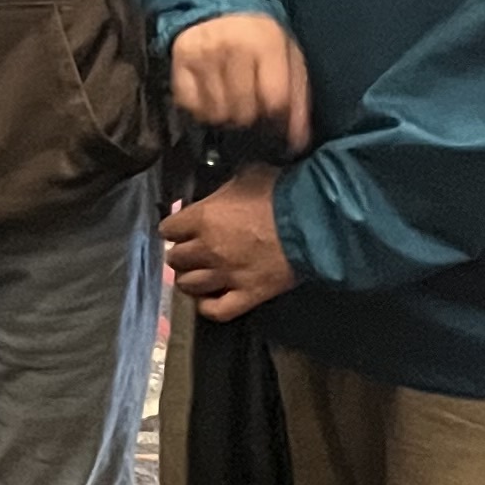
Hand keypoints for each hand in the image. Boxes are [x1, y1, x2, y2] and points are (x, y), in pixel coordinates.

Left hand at [163, 162, 294, 320]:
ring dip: (190, 279)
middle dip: (181, 253)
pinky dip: (207, 306)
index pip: (168, 229)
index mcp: (202, 218)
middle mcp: (208, 249)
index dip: (174, 228)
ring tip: (197, 273)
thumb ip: (224, 187)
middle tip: (190, 250)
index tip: (181, 228)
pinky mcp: (248, 294)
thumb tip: (220, 189)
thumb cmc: (283, 193)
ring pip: (189, 285)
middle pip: (175, 258)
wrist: (315, 220)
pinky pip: (216, 310)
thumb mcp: (246, 175)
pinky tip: (209, 298)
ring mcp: (227, 274)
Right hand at [170, 11, 311, 151]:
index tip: (276, 124)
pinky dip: (203, 110)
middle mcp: (232, 47)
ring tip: (232, 103)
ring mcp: (203, 55)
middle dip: (252, 119)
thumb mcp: (288, 60)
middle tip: (252, 112)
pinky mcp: (180, 63)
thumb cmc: (260, 41)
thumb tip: (298, 142)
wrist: (218, 11)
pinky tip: (212, 98)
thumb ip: (297, 99)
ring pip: (217, 114)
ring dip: (227, 117)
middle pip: (244, 112)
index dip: (277, 120)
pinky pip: (192, 107)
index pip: (274, 100)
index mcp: (266, 44)